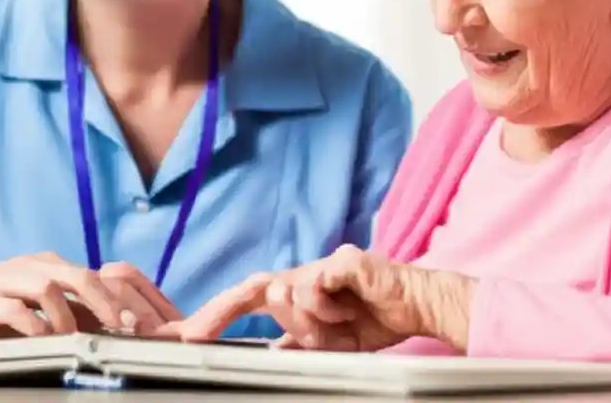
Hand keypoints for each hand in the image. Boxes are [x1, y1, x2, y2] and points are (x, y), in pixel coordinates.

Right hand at [0, 253, 181, 341]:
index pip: (93, 275)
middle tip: (122, 328)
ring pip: (52, 288)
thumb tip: (108, 325)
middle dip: (106, 302)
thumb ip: (65, 307)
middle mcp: (32, 267)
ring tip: (75, 338)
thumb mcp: (30, 301)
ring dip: (69, 316)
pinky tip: (43, 341)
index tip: (136, 324)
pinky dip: (36, 327)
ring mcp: (9, 281)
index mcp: (46, 264)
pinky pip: (19, 311)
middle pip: (80, 275)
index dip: (118, 299)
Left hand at [170, 245, 473, 351]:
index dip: (217, 315)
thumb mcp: (333, 345)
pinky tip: (351, 308)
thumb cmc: (377, 321)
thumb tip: (271, 351)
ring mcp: (322, 264)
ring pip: (287, 293)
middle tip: (196, 334)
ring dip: (309, 321)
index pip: (248, 299)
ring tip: (342, 323)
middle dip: (220, 311)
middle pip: (254, 286)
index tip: (189, 337)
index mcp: (298, 293)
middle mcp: (304, 274)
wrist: (420, 306)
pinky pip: (317, 286)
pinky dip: (329, 306)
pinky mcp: (343, 259)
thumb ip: (302, 343)